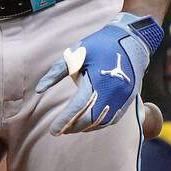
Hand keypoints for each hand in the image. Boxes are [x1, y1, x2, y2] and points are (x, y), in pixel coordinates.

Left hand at [36, 13, 162, 134]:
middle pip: (91, 118)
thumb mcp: (74, 54)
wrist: (131, 39)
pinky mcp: (128, 99)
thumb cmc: (99, 45)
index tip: (52, 130)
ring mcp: (123, 97)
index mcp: (98, 79)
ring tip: (70, 127)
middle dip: (73, 127)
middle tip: (59, 130)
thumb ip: (56, 73)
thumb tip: (39, 90)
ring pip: (102, 122)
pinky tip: (87, 123)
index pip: (79, 106)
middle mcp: (112, 91)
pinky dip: (98, 124)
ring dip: (85, 127)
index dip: (65, 120)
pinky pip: (112, 118)